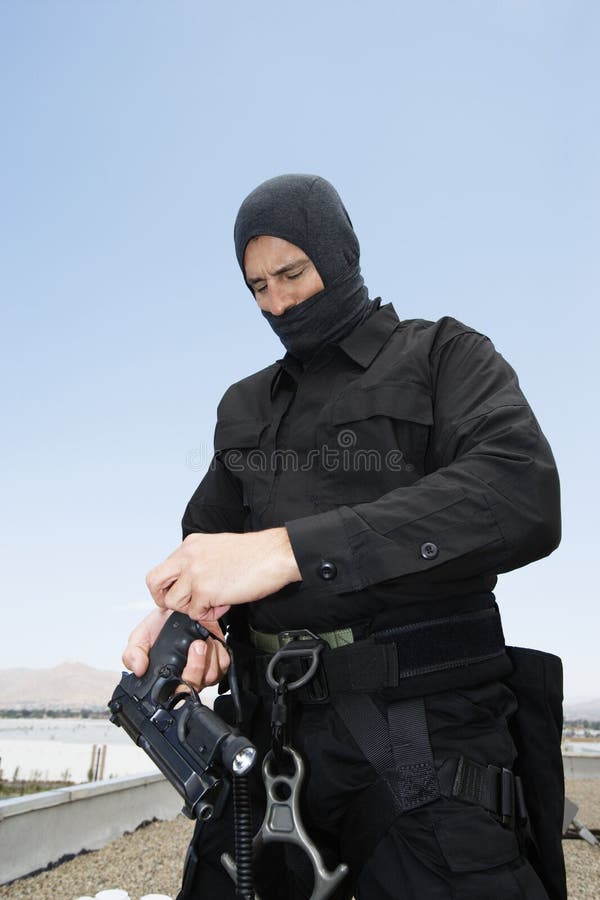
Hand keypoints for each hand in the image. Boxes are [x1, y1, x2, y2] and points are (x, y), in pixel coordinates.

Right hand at [122, 608, 229, 690]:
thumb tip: (138, 669)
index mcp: (167, 678)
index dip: (177, 691)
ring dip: (207, 656)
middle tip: (194, 646)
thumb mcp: (139, 638)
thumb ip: (133, 653)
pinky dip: (218, 651)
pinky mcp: (218, 661)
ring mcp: (203, 671)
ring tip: (200, 639)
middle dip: (195, 668)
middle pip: (195, 688)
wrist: (177, 609)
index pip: (173, 696)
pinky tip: (209, 640)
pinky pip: (223, 663)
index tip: (177, 673)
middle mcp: (186, 677)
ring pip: (211, 676)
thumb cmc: (159, 626)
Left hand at [145, 528, 300, 620]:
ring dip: (193, 608)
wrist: (275, 554)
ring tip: (214, 602)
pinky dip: (210, 614)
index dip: (168, 585)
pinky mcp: (205, 591)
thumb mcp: (218, 548)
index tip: (177, 593)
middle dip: (164, 599)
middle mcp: (188, 557)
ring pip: (174, 602)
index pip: (163, 568)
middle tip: (181, 605)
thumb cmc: (255, 552)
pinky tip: (225, 603)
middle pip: (155, 583)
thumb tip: (192, 581)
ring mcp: (194, 574)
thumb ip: (200, 561)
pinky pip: (196, 612)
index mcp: (191, 545)